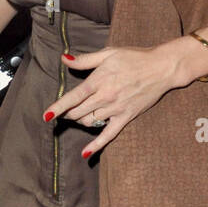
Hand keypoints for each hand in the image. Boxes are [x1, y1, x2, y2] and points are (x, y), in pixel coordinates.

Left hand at [42, 44, 177, 157]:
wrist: (161, 67)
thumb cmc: (134, 57)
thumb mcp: (108, 53)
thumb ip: (85, 60)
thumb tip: (64, 58)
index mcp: (99, 80)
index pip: (73, 97)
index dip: (58, 107)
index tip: (46, 116)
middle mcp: (106, 96)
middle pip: (78, 112)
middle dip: (67, 113)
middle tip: (63, 111)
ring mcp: (116, 108)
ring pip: (89, 122)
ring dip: (79, 121)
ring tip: (77, 116)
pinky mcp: (126, 117)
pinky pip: (109, 135)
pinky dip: (96, 145)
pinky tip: (85, 154)